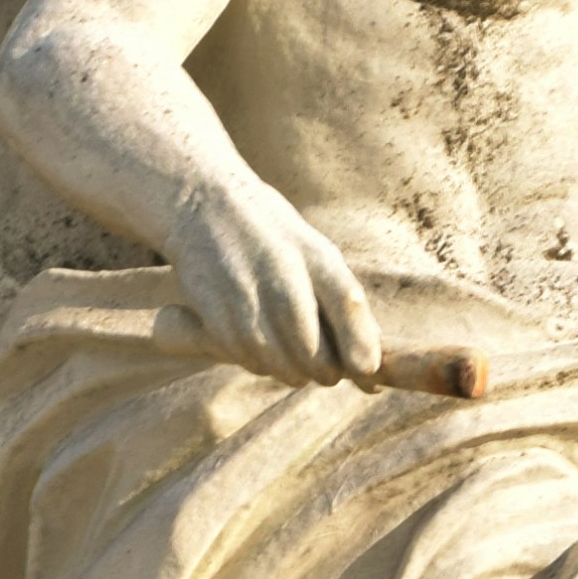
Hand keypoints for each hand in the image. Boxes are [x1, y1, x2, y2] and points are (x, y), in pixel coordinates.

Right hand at [171, 177, 378, 386]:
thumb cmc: (274, 238)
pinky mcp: (214, 314)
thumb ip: (343, 301)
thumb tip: (373, 364)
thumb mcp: (314, 253)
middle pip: (312, 351)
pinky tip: (261, 345)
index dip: (360, 343)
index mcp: (315, 254)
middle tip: (326, 371)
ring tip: (293, 356)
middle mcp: (281, 273)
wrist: (204, 206)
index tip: (366, 370)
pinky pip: (246, 359)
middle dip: (325, 372)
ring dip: (292, 372)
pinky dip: (259, 363)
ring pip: (279, 365)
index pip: (347, 302)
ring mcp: (245, 294)